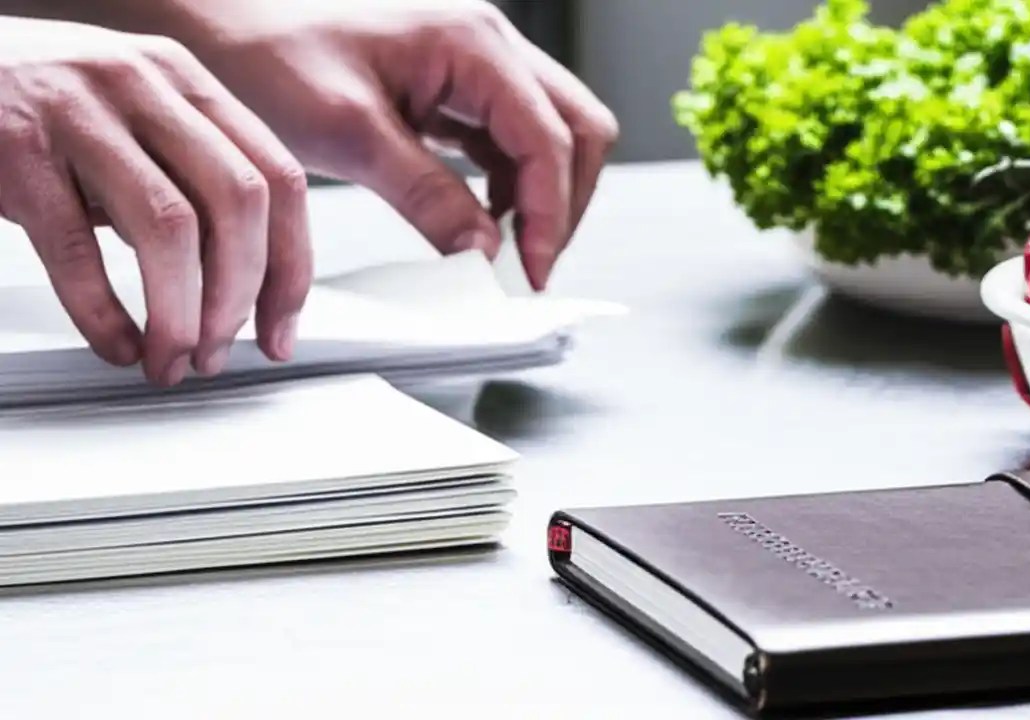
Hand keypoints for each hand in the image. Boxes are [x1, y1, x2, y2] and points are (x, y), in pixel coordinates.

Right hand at [0, 18, 310, 385]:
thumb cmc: (48, 107)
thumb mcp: (139, 119)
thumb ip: (196, 178)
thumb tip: (249, 285)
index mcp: (188, 81)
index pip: (280, 181)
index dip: (291, 269)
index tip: (279, 330)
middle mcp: (143, 86)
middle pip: (238, 204)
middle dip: (239, 297)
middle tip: (219, 352)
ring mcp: (78, 111)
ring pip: (170, 228)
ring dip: (180, 314)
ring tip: (171, 359)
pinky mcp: (14, 147)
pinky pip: (76, 248)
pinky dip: (104, 314)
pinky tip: (117, 345)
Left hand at [175, 0, 618, 289]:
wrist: (221, 30)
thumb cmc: (269, 57)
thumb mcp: (350, 134)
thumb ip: (427, 194)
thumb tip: (484, 250)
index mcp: (471, 43)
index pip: (550, 138)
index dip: (552, 213)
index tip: (531, 271)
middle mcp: (489, 45)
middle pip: (578, 129)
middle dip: (565, 202)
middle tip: (531, 264)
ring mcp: (479, 65)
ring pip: (555, 135)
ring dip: (543, 195)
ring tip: (504, 248)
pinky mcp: (459, 89)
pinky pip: (514, 141)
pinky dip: (513, 186)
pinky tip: (482, 219)